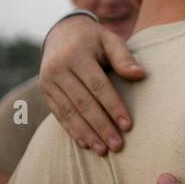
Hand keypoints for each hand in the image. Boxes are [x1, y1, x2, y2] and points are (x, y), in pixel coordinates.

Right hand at [39, 15, 146, 154]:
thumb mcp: (110, 40)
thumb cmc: (94, 39)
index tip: (127, 125)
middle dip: (101, 126)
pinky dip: (73, 130)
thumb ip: (123, 58)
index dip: (113, 106)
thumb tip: (140, 75)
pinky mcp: (44, 91)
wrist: (62, 32)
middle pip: (82, 103)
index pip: (98, 85)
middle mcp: (57, 68)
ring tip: (103, 151)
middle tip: (117, 145)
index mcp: (76, 54)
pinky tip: (86, 143)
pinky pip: (59, 115)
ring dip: (87, 133)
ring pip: (69, 112)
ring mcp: (48, 81)